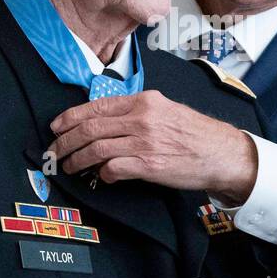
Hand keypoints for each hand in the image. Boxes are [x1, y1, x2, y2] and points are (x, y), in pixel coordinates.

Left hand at [47, 90, 257, 203]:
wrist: (221, 152)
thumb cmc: (195, 133)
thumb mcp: (165, 109)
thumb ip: (136, 112)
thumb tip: (105, 123)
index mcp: (144, 101)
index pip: (97, 106)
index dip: (71, 117)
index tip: (57, 126)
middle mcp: (142, 118)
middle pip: (90, 128)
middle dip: (65, 141)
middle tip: (55, 151)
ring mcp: (145, 142)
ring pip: (96, 149)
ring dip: (77, 160)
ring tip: (70, 166)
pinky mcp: (149, 165)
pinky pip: (113, 169)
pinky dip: (102, 174)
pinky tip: (102, 176)